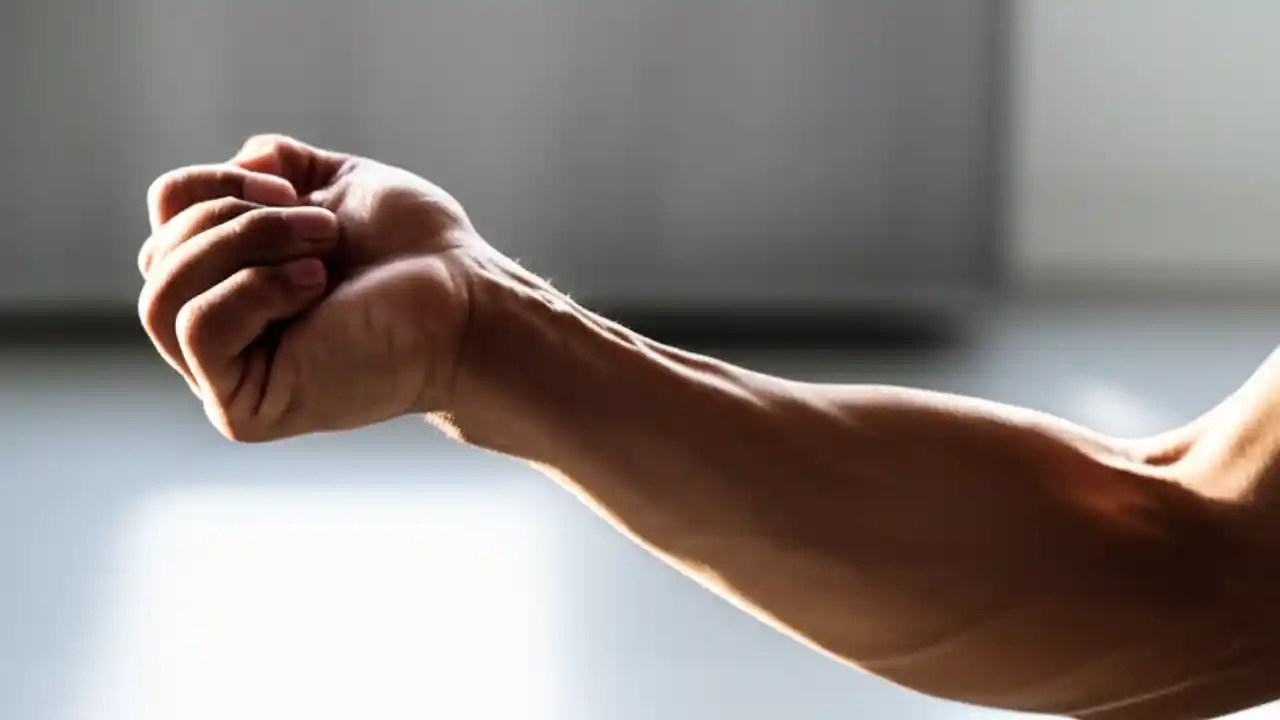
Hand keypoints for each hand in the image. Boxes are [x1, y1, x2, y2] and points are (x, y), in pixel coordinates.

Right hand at [138, 135, 481, 439]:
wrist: (467, 301)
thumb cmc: (416, 251)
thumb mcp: (338, 184)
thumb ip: (277, 165)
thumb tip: (240, 164)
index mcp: (232, 272)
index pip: (166, 215)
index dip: (214, 183)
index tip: (293, 186)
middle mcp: (220, 324)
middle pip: (157, 253)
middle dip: (239, 217)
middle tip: (322, 226)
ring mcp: (226, 373)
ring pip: (163, 295)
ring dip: (244, 248)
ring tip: (321, 251)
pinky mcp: (243, 408)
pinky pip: (198, 331)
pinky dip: (252, 292)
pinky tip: (314, 288)